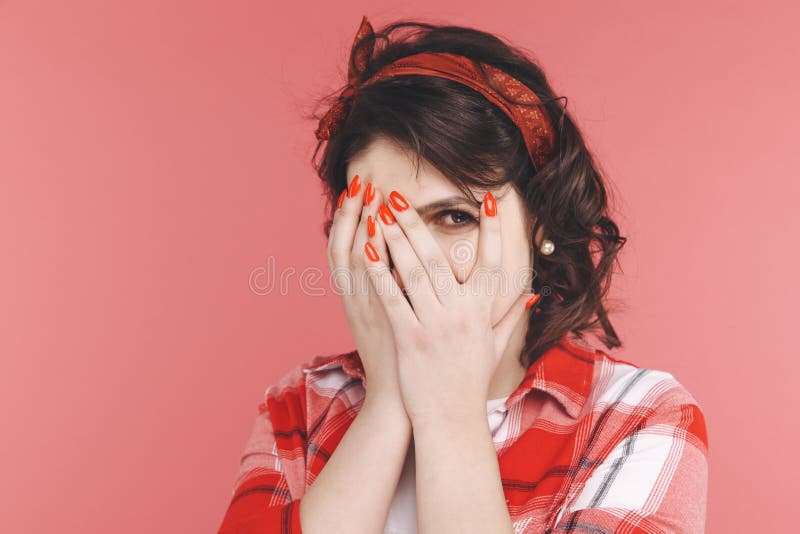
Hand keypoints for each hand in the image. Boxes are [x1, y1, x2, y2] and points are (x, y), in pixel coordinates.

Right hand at [327, 176, 404, 403]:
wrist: (399, 402)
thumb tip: (400, 262)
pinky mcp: (387, 320)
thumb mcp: (388, 323)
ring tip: (373, 195)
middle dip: (352, 214)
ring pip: (358, 260)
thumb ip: (393, 292)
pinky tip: (383, 231)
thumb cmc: (400, 362)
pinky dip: (375, 256)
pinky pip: (377, 283)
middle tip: (361, 181)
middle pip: (346, 249)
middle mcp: (356, 302)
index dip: (345, 222)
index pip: (341, 252)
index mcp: (355, 302)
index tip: (354, 192)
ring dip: (364, 225)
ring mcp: (370, 311)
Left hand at [363, 188, 535, 423]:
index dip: (493, 230)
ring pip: (415, 272)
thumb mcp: (497, 347)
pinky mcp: (410, 338)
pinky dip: (380, 272)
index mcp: (484, 312)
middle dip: (418, 224)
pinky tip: (367, 249)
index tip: (490, 199)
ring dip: (397, 239)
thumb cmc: (471, 381)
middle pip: (440, 258)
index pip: (493, 262)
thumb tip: (531, 293)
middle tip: (400, 198)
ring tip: (382, 213)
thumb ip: (510, 317)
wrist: (451, 420)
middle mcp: (462, 313)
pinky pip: (393, 297)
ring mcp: (435, 325)